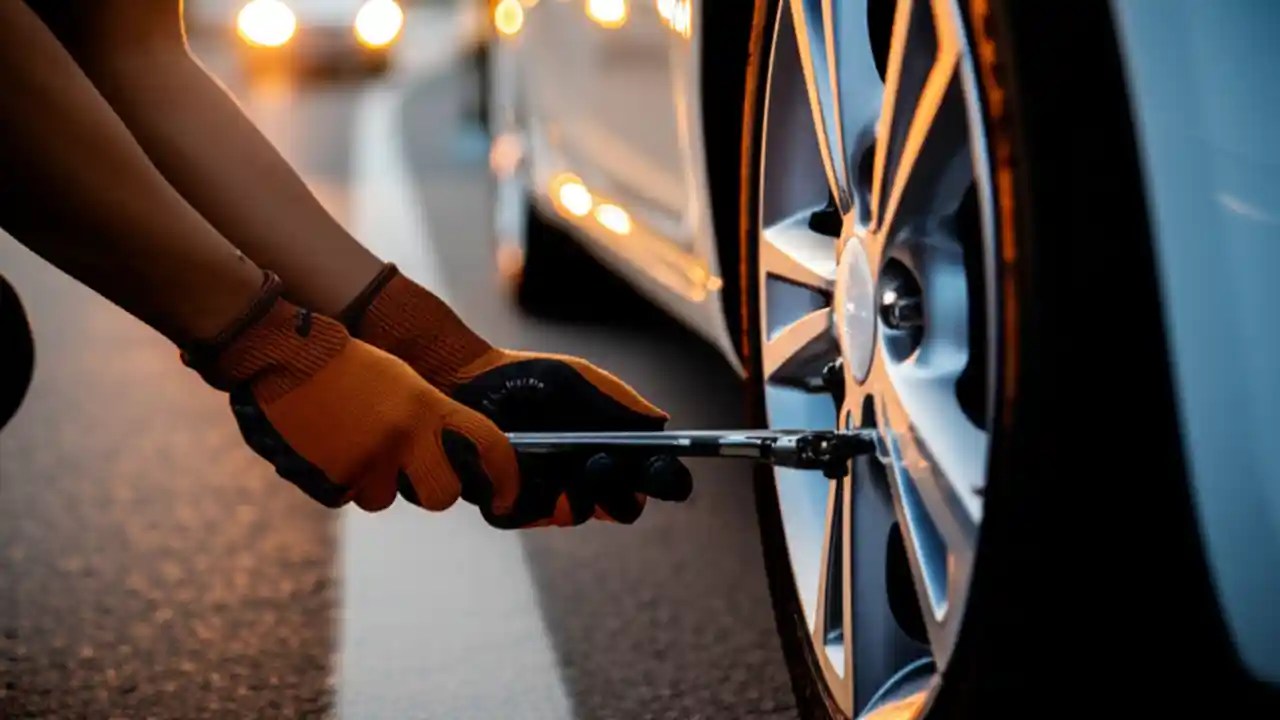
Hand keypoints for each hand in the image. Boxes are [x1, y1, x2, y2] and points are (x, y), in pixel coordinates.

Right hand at [184, 273, 519, 513]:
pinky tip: (323, 446)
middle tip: (412, 475)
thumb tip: (447, 460)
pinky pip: (346, 496)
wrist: (285, 355)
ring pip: (384, 498)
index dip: (506, 478)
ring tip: (347, 439)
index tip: (506, 498)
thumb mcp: (402, 382)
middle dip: (431, 491)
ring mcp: (370, 460)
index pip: (488, 445)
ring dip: (371, 480)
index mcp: (428, 406)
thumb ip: (428, 420)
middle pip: (442, 495)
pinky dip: (337, 479)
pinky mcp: (334, 479)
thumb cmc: (347, 366)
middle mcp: (406, 436)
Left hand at [341, 263, 692, 526]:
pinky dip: (524, 493)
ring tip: (562, 464)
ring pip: (575, 515)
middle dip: (618, 490)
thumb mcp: (581, 379)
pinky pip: (525, 514)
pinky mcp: (509, 505)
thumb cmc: (530, 377)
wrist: (469, 379)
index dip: (666, 480)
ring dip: (574, 492)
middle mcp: (587, 481)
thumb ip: (620, 400)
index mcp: (614, 452)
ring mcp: (550, 497)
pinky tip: (518, 466)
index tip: (662, 470)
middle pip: (623, 509)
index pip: (654, 479)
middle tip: (602, 463)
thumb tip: (662, 423)